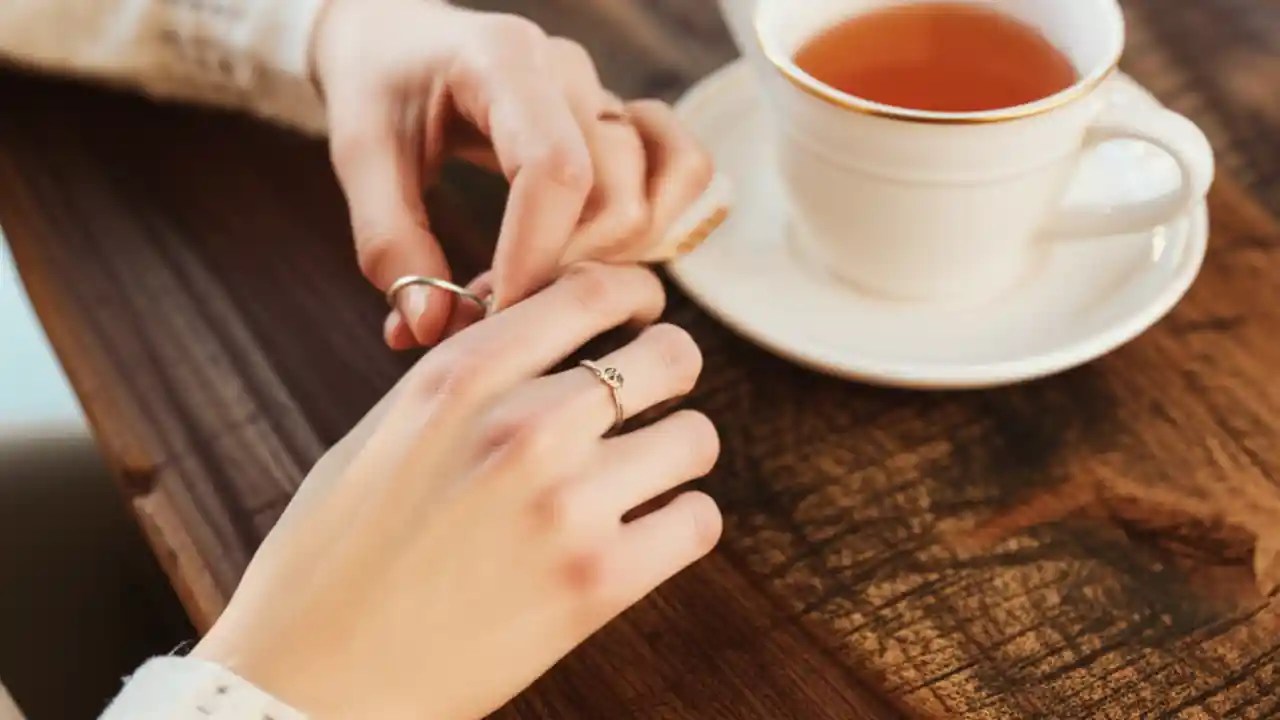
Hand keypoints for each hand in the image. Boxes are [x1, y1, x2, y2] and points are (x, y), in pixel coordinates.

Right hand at [192, 264, 722, 719]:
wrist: (312, 679)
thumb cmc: (332, 557)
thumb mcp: (382, 434)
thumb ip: (468, 381)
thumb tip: (537, 335)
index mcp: (462, 377)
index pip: (592, 291)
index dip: (635, 295)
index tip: (643, 315)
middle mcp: (523, 426)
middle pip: (669, 355)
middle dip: (669, 371)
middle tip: (654, 400)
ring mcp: (567, 504)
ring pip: (696, 438)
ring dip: (676, 452)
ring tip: (644, 476)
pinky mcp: (598, 583)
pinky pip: (698, 521)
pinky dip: (681, 524)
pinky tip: (646, 533)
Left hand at [311, 0, 718, 348]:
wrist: (396, 35)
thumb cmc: (375, 87)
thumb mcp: (358, 156)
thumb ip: (390, 245)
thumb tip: (433, 330)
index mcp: (503, 61)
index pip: (556, 169)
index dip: (536, 256)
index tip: (495, 312)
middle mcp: (570, 72)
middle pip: (617, 194)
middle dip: (564, 269)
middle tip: (495, 302)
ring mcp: (606, 93)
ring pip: (659, 191)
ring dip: (610, 255)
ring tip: (541, 274)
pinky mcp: (625, 121)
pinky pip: (684, 169)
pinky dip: (659, 220)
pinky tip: (595, 247)